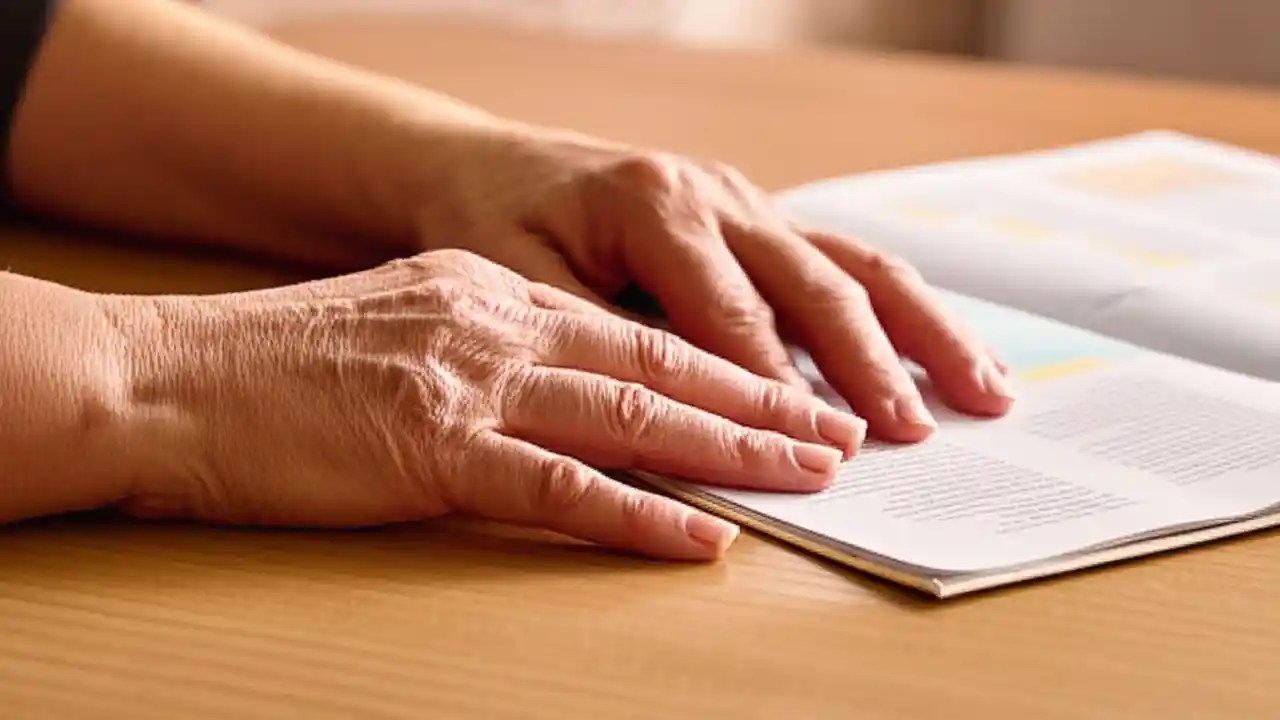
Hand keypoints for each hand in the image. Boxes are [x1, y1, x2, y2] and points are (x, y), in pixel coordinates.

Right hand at [104, 250, 864, 558]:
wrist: (171, 380)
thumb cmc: (279, 366)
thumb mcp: (403, 326)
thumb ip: (488, 345)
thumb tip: (566, 387)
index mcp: (491, 294)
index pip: (631, 331)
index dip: (720, 365)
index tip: (785, 392)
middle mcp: (496, 325)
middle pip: (657, 364)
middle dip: (760, 401)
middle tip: (837, 430)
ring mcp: (469, 385)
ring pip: (630, 415)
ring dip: (728, 450)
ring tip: (806, 474)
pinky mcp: (433, 450)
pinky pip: (557, 488)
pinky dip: (635, 514)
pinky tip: (697, 537)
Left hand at [414, 128, 1014, 440]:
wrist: (478, 163)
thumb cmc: (490, 219)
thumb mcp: (515, 277)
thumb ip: (594, 337)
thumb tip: (673, 416)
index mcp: (657, 205)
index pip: (734, 315)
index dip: (777, 389)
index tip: (819, 453)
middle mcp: (715, 194)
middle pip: (814, 285)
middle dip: (870, 364)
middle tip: (914, 435)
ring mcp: (744, 200)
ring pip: (853, 264)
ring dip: (921, 330)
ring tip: (983, 392)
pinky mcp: (756, 216)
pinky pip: (842, 258)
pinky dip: (899, 308)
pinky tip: (944, 348)